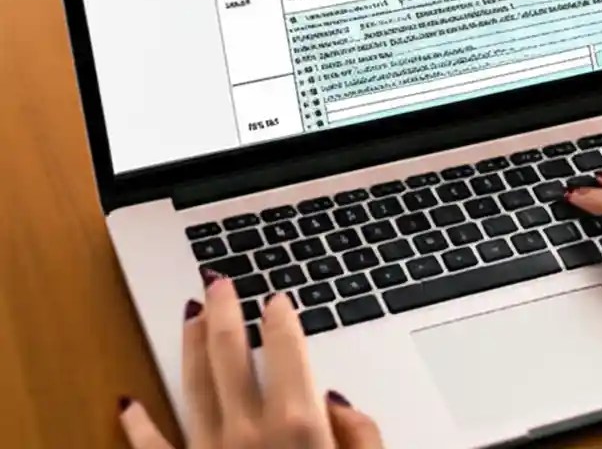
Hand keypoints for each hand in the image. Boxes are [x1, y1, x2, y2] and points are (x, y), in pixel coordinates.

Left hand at [118, 275, 383, 448]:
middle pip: (231, 353)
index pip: (290, 348)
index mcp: (302, 425)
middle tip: (220, 280)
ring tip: (190, 314)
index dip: (284, 316)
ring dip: (190, 345)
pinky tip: (127, 402)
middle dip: (226, 311)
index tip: (279, 298)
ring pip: (193, 384)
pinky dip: (135, 424)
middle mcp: (249, 433)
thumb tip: (338, 400)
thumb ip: (362, 435)